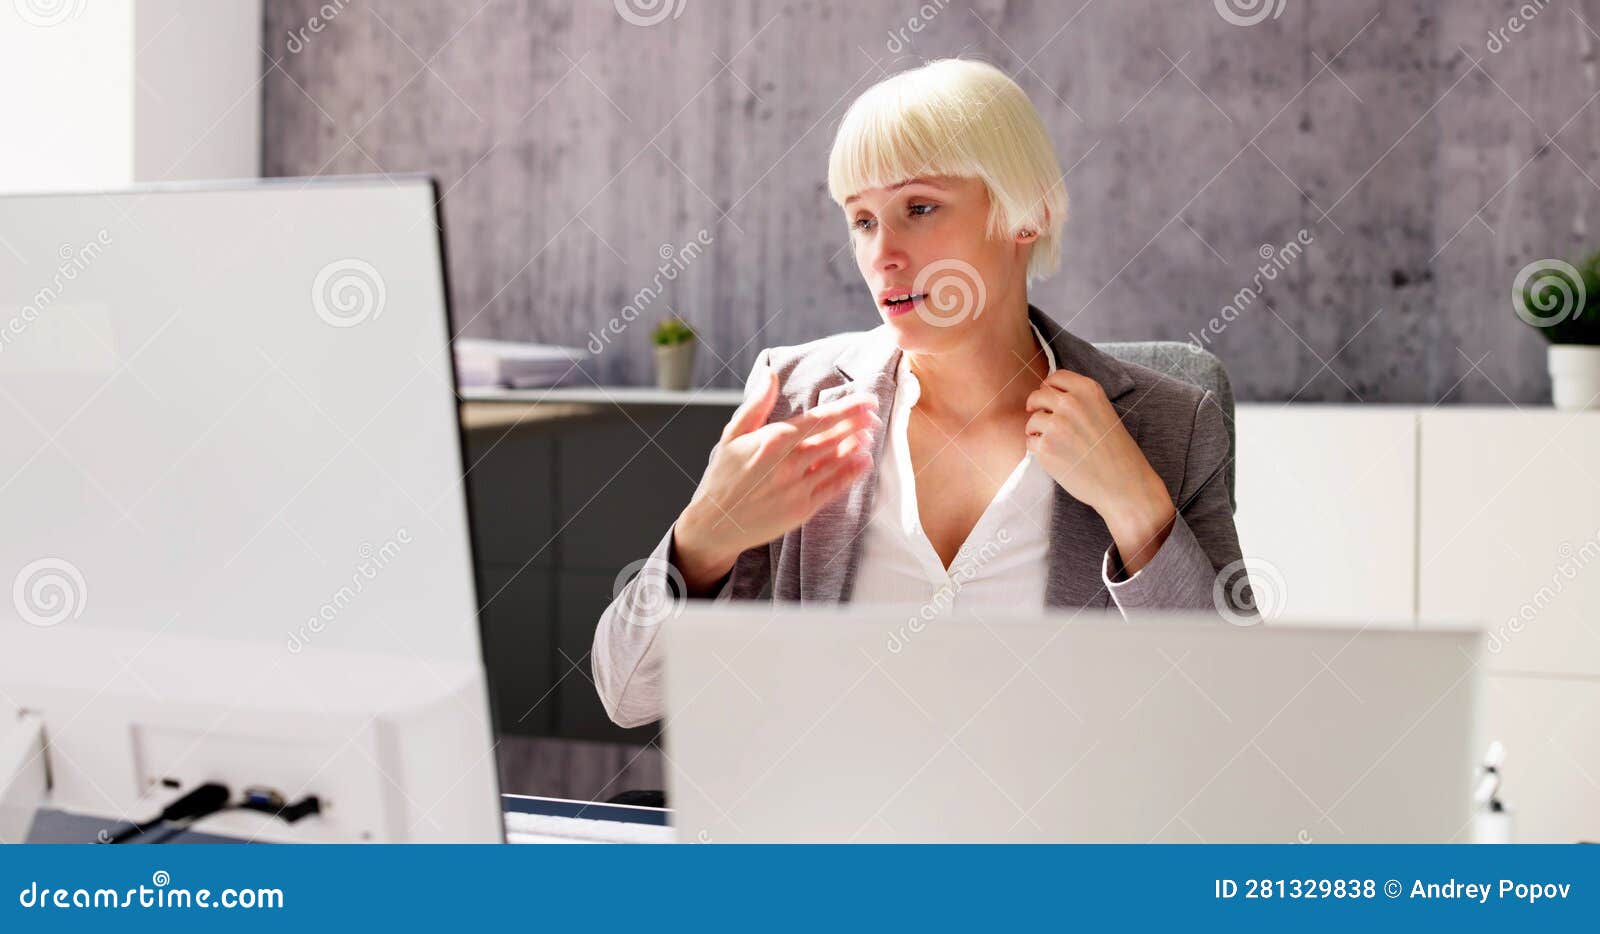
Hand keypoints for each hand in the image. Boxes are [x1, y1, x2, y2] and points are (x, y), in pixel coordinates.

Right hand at [674, 365, 879, 592]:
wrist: (715, 524)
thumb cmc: (723, 477)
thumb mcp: (732, 435)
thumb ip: (756, 404)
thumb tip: (771, 374)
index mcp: (774, 440)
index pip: (820, 419)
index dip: (848, 409)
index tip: (867, 400)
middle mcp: (789, 463)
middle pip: (834, 438)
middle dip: (858, 424)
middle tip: (874, 415)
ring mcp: (798, 487)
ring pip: (837, 462)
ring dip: (857, 447)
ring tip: (870, 435)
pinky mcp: (803, 509)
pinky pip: (834, 488)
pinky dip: (852, 474)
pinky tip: (863, 463)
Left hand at [1024, 369, 1174, 575]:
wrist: (1124, 485)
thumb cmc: (1116, 452)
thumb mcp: (1103, 412)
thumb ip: (1079, 400)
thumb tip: (1047, 393)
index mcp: (1088, 390)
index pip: (1055, 377)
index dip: (1049, 389)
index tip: (1050, 401)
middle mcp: (1070, 403)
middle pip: (1038, 396)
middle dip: (1038, 408)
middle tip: (1046, 423)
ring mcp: (1056, 425)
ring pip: (1032, 420)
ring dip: (1038, 432)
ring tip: (1058, 445)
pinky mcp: (1046, 448)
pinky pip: (1030, 442)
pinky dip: (1038, 450)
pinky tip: (1057, 458)